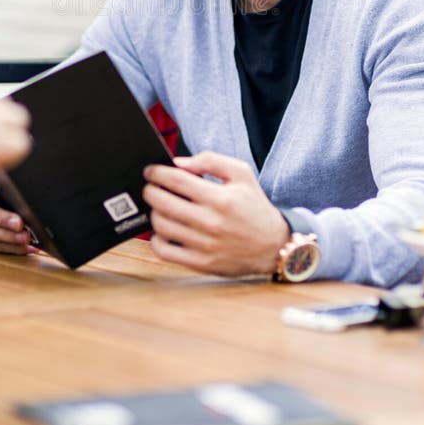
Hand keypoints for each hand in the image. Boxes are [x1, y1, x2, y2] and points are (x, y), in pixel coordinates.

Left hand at [142, 151, 288, 275]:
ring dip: (153, 212)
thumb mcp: (241, 173)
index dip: (157, 173)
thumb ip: (211, 161)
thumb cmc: (254, 206)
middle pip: (163, 202)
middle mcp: (211, 222)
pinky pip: (165, 252)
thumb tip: (179, 163)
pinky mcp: (201, 263)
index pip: (177, 180)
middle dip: (150, 190)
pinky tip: (162, 231)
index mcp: (220, 198)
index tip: (150, 170)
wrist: (273, 245)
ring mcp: (205, 245)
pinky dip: (156, 240)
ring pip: (161, 226)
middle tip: (150, 186)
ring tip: (158, 206)